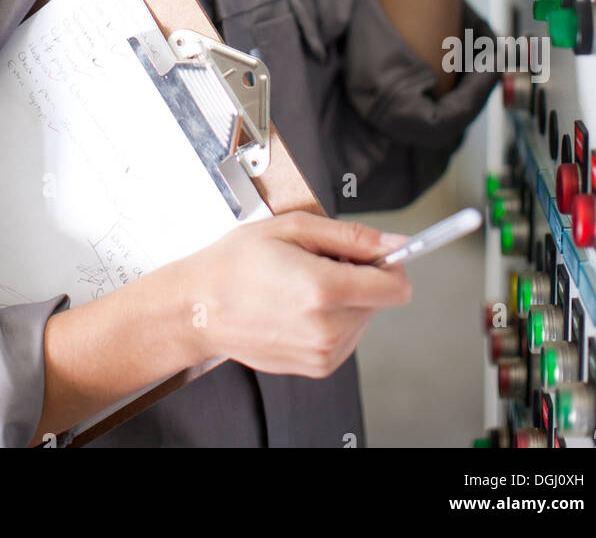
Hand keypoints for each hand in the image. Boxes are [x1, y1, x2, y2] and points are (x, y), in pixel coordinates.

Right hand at [179, 212, 410, 378]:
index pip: (395, 287)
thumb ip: (351, 236)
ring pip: (363, 319)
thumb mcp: (292, 229)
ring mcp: (321, 353)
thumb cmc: (236, 264)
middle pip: (379, 301)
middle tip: (317, 264)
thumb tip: (394, 243)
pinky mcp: (316, 366)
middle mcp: (327, 328)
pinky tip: (298, 306)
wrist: (199, 307)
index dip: (390, 265)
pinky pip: (346, 337)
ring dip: (345, 300)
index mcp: (323, 289)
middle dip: (359, 278)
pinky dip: (332, 319)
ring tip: (301, 285)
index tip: (373, 255)